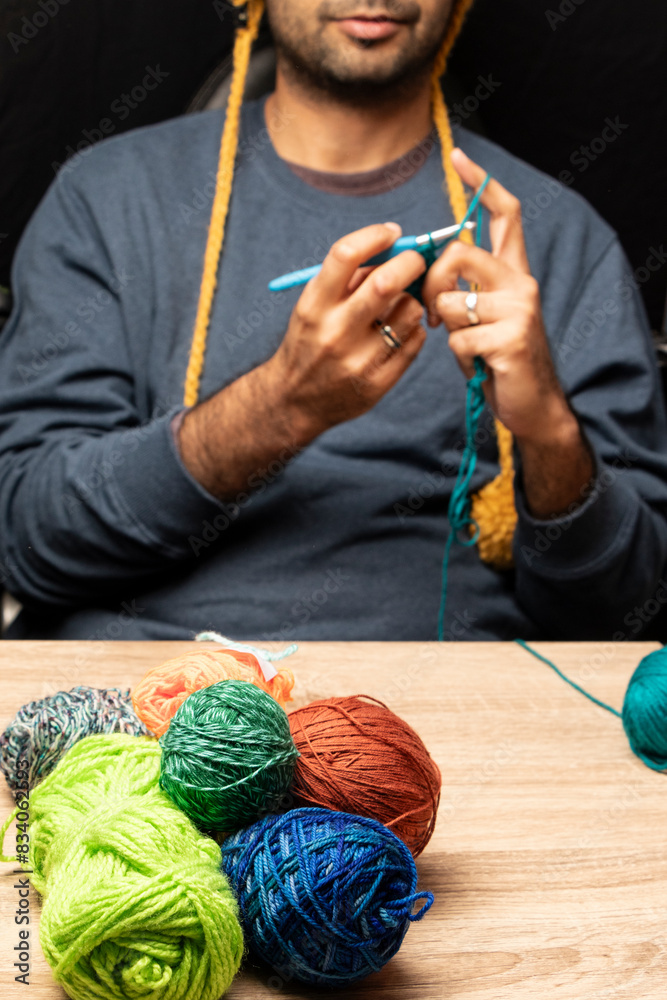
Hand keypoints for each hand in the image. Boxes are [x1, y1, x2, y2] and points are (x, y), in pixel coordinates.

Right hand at [264, 222, 427, 437]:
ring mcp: (358, 360)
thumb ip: (346, 279)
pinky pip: (415, 341)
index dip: (375, 235)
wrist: (293, 400)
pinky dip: (414, 329)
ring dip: (413, 300)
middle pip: (386, 282)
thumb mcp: (312, 306)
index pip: (346, 255)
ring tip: (400, 305)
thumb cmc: (309, 342)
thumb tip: (392, 245)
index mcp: (313, 306)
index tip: (392, 232)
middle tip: (415, 261)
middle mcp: (334, 332)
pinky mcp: (378, 383)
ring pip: (409, 311)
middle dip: (410, 262)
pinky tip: (399, 332)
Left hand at [422, 148, 573, 445]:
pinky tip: (478, 363)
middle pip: (460, 253)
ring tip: (465, 344)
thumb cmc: (497, 360)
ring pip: (450, 300)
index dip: (480, 184)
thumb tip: (422, 266)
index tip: (458, 157)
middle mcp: (522, 283)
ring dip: (445, 328)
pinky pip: (457, 337)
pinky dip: (458, 356)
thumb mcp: (479, 316)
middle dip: (430, 283)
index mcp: (514, 273)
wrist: (530, 404)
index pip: (503, 215)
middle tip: (428, 313)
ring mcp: (520, 310)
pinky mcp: (512, 338)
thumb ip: (462, 288)